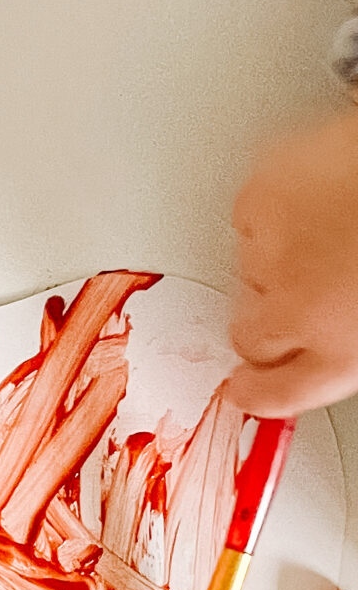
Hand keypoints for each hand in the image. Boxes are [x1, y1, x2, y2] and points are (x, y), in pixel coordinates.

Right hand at [225, 106, 357, 415]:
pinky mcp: (258, 201)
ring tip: (334, 226)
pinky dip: (277, 208)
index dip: (255, 392)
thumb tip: (320, 343)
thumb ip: (345, 339)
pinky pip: (249, 217)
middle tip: (310, 288)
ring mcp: (271, 257)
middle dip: (269, 320)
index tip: (244, 390)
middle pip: (247, 336)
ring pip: (247, 271)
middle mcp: (297, 314)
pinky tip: (316, 195)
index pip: (271, 393)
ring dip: (280, 256)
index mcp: (345, 354)